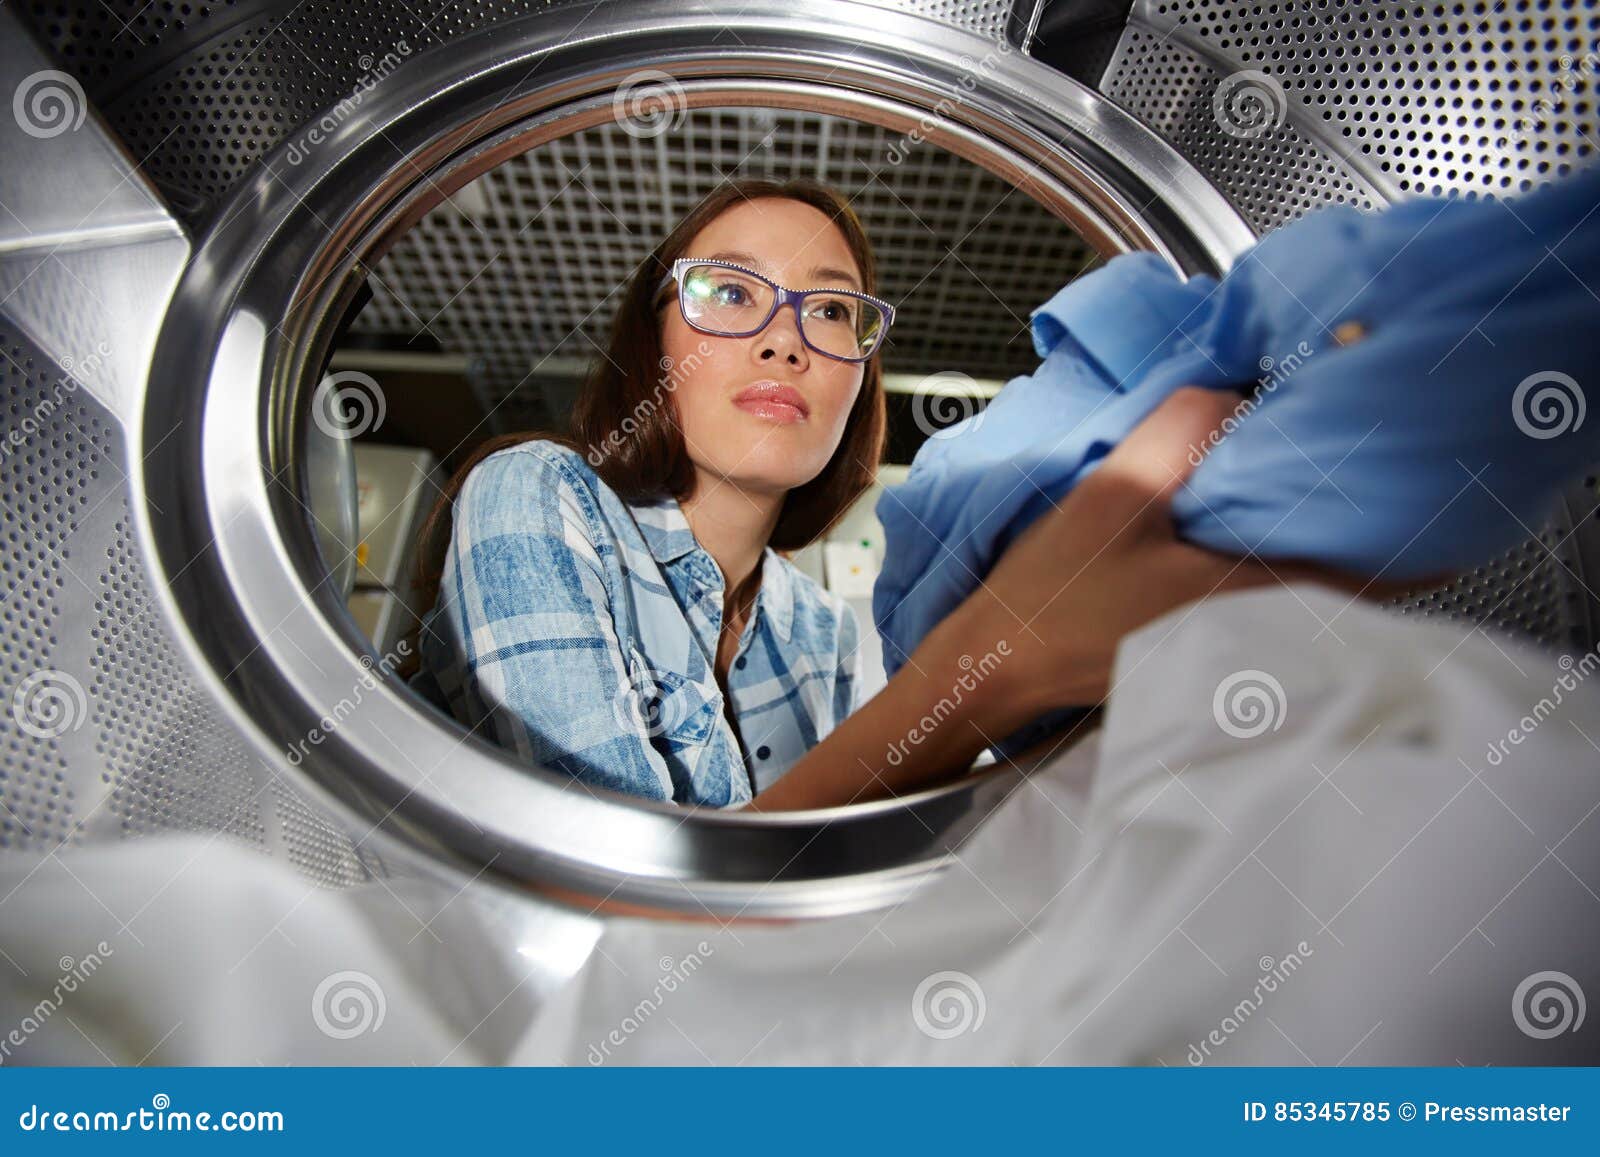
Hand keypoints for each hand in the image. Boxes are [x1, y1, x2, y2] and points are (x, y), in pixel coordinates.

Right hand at [945, 386, 1452, 715]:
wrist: (997, 663)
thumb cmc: (1051, 598)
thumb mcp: (1114, 494)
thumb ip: (1182, 432)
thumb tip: (1232, 388)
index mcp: (1243, 597)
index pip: (1369, 580)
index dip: (1418, 549)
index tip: (1444, 513)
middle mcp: (1248, 634)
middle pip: (1347, 593)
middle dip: (1375, 546)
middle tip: (1385, 496)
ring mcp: (1223, 650)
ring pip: (1304, 601)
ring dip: (1323, 560)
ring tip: (1324, 510)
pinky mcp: (1194, 650)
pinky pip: (1261, 607)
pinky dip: (1275, 574)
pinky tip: (1248, 542)